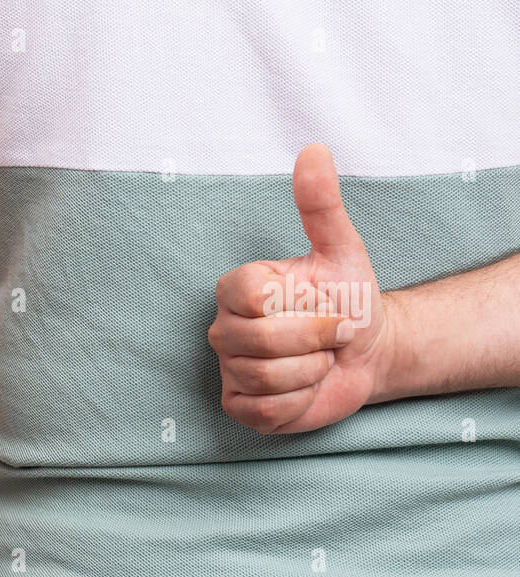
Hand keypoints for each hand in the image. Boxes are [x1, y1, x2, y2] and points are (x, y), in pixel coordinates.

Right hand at [209, 143, 399, 433]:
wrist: (366, 352)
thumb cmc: (350, 300)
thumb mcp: (342, 251)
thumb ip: (321, 206)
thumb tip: (314, 150)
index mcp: (238, 288)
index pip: (250, 298)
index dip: (303, 307)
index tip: (329, 303)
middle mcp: (224, 328)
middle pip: (260, 342)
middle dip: (315, 341)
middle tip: (334, 336)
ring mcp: (228, 369)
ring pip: (267, 378)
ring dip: (312, 372)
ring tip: (320, 360)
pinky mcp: (239, 406)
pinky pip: (266, 411)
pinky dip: (301, 401)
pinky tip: (308, 387)